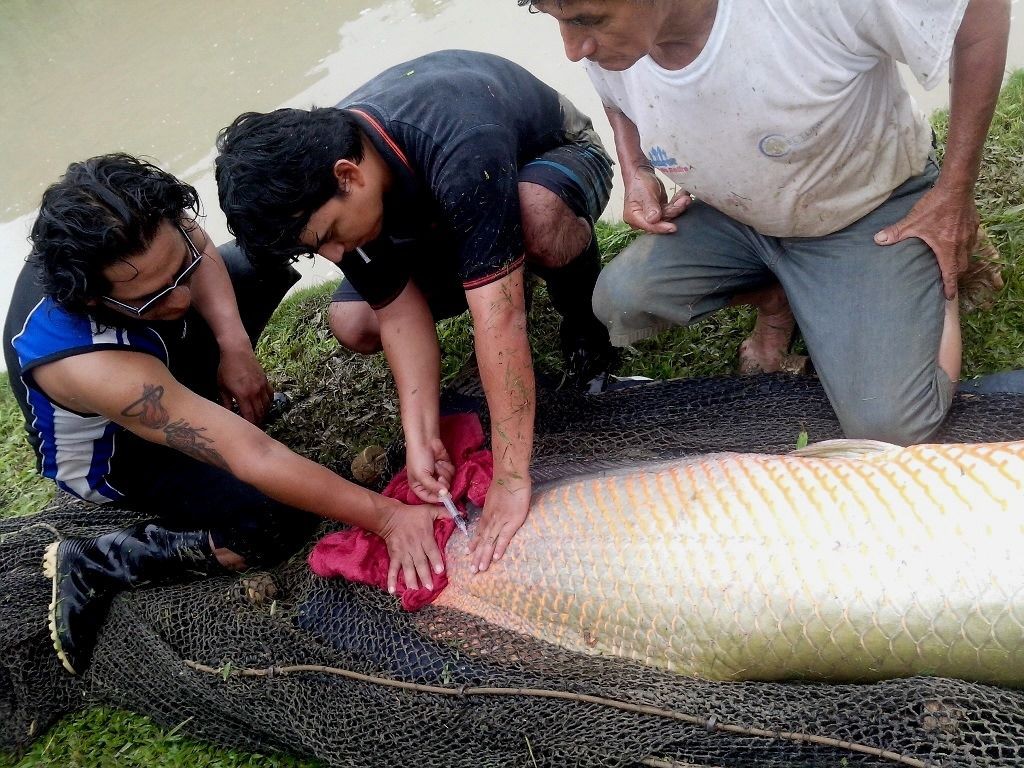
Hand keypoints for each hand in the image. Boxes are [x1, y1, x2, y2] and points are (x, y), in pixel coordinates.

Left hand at [217, 344, 272, 423]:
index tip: (248, 431)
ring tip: (258, 419)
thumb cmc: (226, 368)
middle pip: (260, 413)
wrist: (237, 351)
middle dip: (257, 422)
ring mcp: (262, 387)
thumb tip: (228, 415)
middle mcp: (255, 392)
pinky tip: (264, 406)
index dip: (250, 425)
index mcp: (243, 395)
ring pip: (266, 406)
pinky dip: (268, 403)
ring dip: (263, 414)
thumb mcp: (222, 387)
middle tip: (254, 428)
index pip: (250, 416)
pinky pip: (270, 396)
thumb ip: (226, 403)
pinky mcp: (265, 381)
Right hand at [378, 501, 445, 593]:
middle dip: (424, 575)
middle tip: (429, 587)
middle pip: (420, 562)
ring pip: (407, 568)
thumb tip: (461, 514)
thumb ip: (445, 513)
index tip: (440, 571)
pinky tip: (392, 590)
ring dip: (411, 579)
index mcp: (424, 537)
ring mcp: (403, 553)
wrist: (390, 516)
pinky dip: (391, 580)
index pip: (431, 550)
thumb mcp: (429, 510)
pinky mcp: (394, 556)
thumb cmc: (412, 514)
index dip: (436, 560)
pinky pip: (392, 569)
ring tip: (414, 590)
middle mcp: (414, 547)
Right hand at [406, 437, 454, 503]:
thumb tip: (445, 495)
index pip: (428, 498)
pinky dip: (447, 467)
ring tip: (436, 465)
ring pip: (448, 481)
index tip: (444, 496)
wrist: (425, 440)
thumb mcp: (422, 475)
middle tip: (439, 476)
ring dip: (444, 473)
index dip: (437, 498)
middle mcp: (429, 482)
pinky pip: (452, 473)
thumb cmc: (418, 458)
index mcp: (418, 486)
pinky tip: (440, 461)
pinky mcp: (446, 468)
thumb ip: (433, 487)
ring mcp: (438, 475)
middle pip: (441, 491)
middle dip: (442, 483)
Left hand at [469, 475, 530, 572]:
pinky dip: (500, 547)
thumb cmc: (505, 483)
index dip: (475, 543)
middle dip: (477, 556)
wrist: (510, 475)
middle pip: (483, 540)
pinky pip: (504, 536)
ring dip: (485, 556)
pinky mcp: (512, 521)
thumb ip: (494, 505)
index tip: (469, 553)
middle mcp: (491, 520)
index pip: (479, 531)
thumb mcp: (495, 496)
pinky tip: (496, 558)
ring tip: (480, 569)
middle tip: (472, 570)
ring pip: (490, 541)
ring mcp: (501, 521)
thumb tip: (494, 508)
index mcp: (488, 513)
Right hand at [623, 166, 691, 233]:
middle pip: (662, 220)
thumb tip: (653, 220)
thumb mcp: (645, 193)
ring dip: (678, 205)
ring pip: (669, 214)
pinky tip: (684, 195)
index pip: (649, 226)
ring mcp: (653, 215)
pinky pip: (671, 209)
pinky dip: (678, 202)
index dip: (661, 227)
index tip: (673, 228)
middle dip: (674, 211)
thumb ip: (650, 207)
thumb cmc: (639, 182)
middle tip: (684, 201)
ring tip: (685, 197)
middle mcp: (643, 219)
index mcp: (634, 217)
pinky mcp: (661, 211)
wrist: (641, 173)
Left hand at [874, 184, 979, 299]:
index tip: (950, 297)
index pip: (950, 273)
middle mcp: (962, 244)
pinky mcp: (974, 225)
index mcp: (947, 248)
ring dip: (961, 262)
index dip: (950, 286)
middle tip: (948, 281)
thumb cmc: (935, 205)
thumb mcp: (913, 221)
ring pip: (968, 255)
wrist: (957, 186)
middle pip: (962, 267)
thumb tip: (878, 240)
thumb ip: (896, 232)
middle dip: (955, 276)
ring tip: (952, 265)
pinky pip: (972, 242)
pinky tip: (958, 244)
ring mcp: (970, 235)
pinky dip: (965, 248)